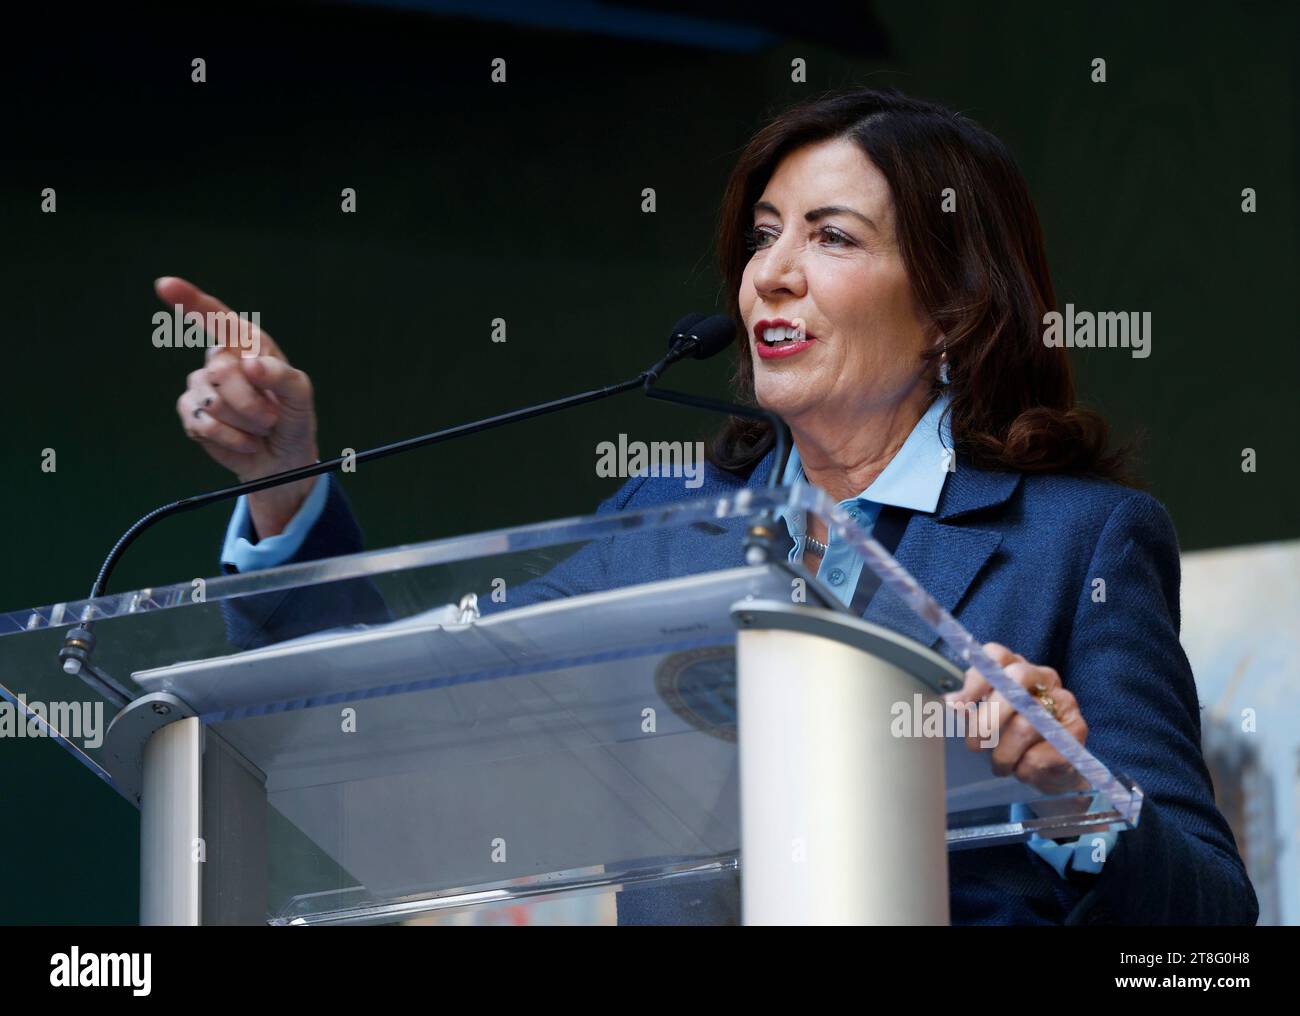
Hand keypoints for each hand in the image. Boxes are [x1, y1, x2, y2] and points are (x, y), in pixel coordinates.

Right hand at [162, 276, 318, 537]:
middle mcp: (222, 360)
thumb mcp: (301, 396)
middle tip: (271, 416)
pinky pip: (201, 423)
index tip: (165, 285)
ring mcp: (202, 386)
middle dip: (251, 402)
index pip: (217, 318)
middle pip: (222, 371)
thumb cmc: (293, 418)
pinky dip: (229, 438)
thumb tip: (248, 364)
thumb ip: (282, 375)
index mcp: (249, 345)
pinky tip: (243, 441)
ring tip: (259, 428)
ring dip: (244, 424)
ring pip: (212, 401)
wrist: (282, 458)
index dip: (190, 300)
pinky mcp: (191, 413)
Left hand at [944, 642, 1088, 793]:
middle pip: (1013, 683)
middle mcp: (1044, 677)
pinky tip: (1024, 771)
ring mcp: (1065, 702)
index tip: (957, 705)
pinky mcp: (1078, 731)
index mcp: (1017, 667)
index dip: (975, 679)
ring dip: (1004, 755)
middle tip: (974, 744)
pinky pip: (1040, 754)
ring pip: (1024, 725)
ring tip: (1000, 765)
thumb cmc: (1012, 740)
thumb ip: (972, 707)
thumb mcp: (988, 719)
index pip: (996, 655)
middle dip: (987, 718)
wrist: (1052, 772)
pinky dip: (1024, 769)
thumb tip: (951, 702)